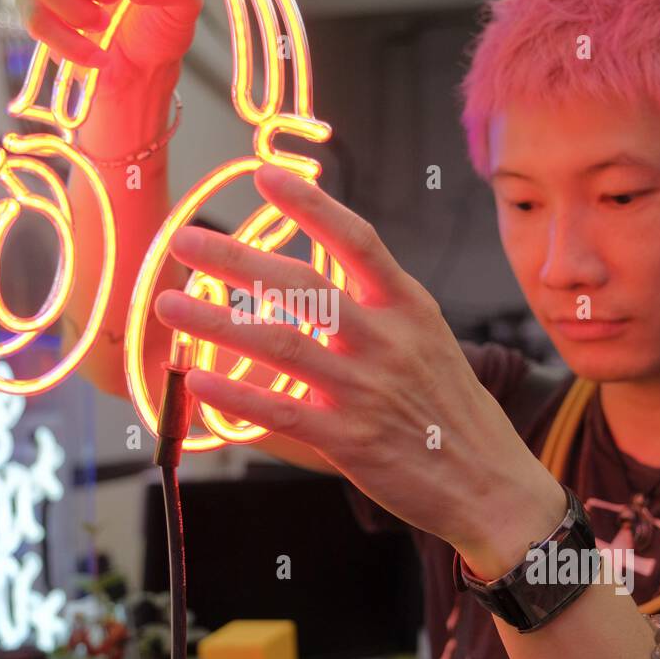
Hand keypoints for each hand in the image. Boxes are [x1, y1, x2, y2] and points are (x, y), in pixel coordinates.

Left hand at [152, 164, 567, 574]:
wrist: (490, 483)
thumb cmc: (452, 409)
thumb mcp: (428, 340)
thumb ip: (376, 308)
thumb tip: (312, 282)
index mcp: (408, 307)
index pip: (356, 240)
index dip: (310, 204)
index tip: (263, 175)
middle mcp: (387, 341)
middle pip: (302, 287)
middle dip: (235, 259)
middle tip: (185, 239)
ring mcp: (366, 390)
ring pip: (280, 345)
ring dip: (216, 321)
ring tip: (169, 303)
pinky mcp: (350, 440)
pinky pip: (281, 412)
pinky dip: (236, 394)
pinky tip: (197, 378)